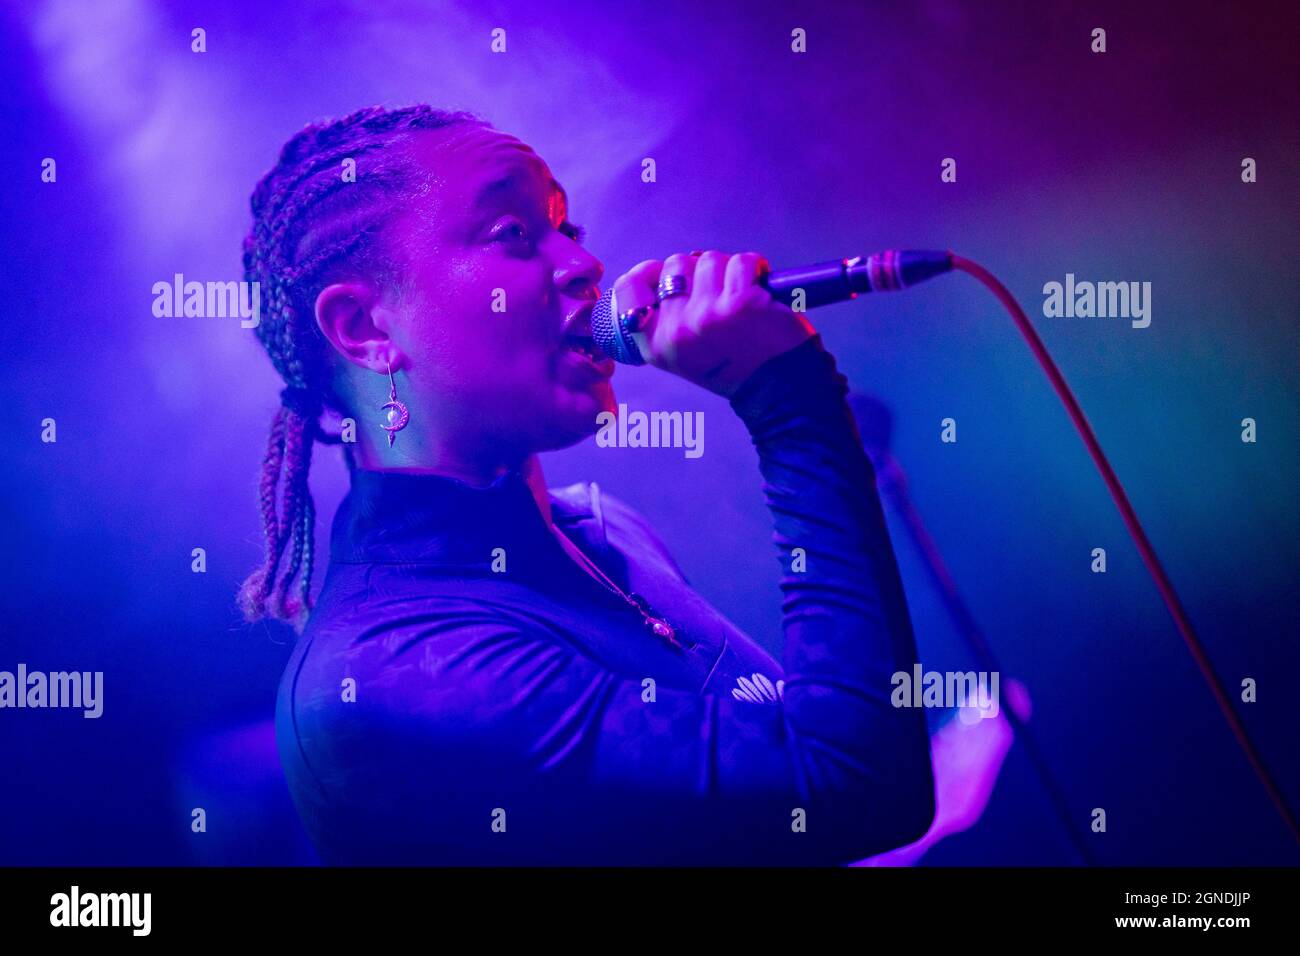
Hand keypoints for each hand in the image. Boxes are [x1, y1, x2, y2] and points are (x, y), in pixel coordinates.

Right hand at [611, 250, 815, 397]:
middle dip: (699, 271)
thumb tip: (665, 270)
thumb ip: (668, 318)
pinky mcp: (740, 303)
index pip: (629, 290)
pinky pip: (741, 262)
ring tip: (743, 296)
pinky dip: (755, 267)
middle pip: (676, 264)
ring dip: (730, 269)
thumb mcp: (684, 353)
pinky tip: (762, 290)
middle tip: (720, 297)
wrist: (777, 391)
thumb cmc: (735, 366)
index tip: (664, 270)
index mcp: (656, 344)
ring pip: (709, 259)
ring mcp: (707, 315)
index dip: (647, 271)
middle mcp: (677, 330)